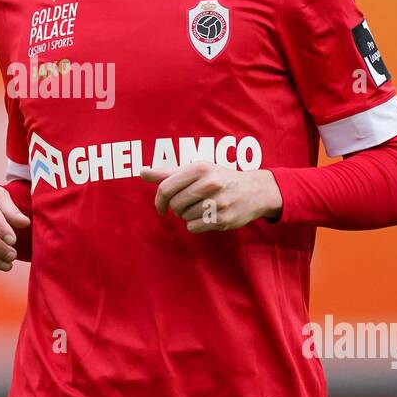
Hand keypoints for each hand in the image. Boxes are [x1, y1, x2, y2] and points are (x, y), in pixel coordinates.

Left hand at [139, 163, 281, 232]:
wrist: (254, 191)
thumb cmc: (219, 179)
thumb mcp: (197, 170)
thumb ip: (168, 173)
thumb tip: (142, 172)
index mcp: (200, 168)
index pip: (165, 188)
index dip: (158, 200)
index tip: (161, 206)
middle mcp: (210, 183)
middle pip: (174, 205)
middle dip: (176, 208)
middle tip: (187, 204)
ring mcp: (218, 202)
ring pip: (184, 217)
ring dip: (187, 215)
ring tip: (201, 207)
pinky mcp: (223, 219)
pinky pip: (194, 227)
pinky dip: (195, 225)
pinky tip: (206, 216)